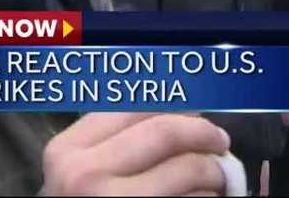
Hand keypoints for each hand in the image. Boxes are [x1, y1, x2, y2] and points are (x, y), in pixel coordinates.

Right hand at [41, 113, 230, 195]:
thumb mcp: (86, 173)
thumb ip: (119, 141)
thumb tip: (186, 111)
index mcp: (68, 152)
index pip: (135, 109)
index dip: (176, 109)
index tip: (197, 116)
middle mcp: (84, 177)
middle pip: (165, 132)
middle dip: (204, 134)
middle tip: (220, 143)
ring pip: (189, 169)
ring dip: (215, 173)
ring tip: (216, 179)